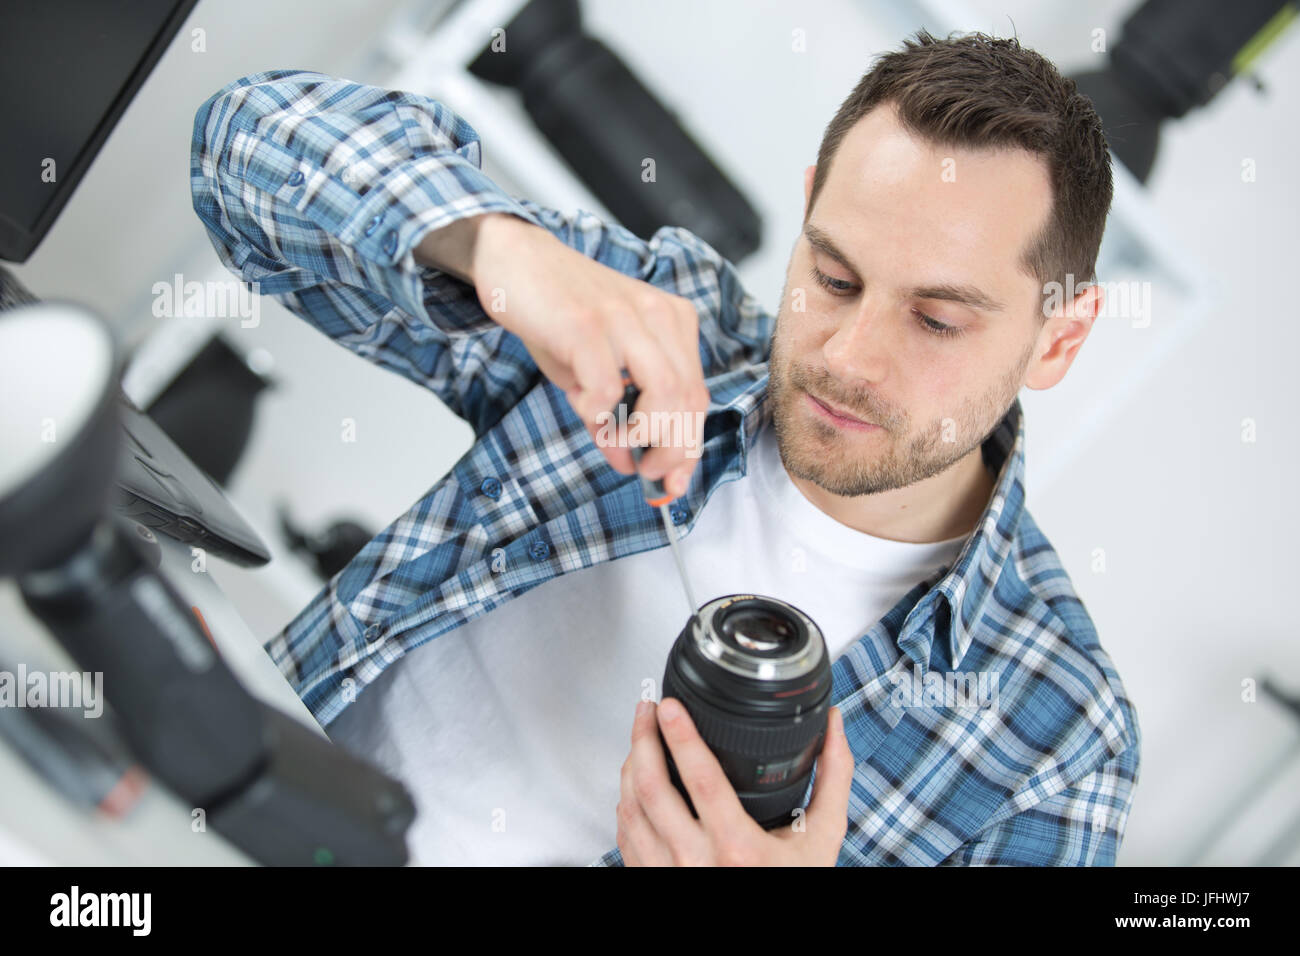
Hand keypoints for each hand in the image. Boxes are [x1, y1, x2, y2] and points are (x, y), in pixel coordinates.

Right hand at [464, 214, 708, 493]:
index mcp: (673, 322)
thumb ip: (618, 414)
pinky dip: (598, 413)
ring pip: (664, 391)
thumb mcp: (595, 369)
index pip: (698, 395)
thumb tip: (629, 465)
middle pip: (688, 399)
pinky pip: (607, 386)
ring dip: (643, 434)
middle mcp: (658, 315)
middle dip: (671, 450)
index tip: (674, 482)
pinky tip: (582, 407)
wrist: (516, 259)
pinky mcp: (587, 323)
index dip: (689, 447)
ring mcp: (625, 316)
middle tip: (645, 472)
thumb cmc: (559, 316)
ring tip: (617, 446)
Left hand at [616, 697, 853, 865]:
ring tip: (641, 734)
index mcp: (738, 848)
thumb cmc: (791, 886)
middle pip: (652, 786)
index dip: (681, 737)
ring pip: (630, 805)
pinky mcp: (649, 878)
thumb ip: (833, 779)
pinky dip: (627, 797)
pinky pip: (626, 831)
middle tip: (647, 707)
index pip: (701, 780)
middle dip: (643, 737)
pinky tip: (636, 779)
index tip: (670, 706)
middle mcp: (695, 862)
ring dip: (631, 762)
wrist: (759, 945)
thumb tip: (834, 726)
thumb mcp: (821, 839)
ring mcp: (666, 873)